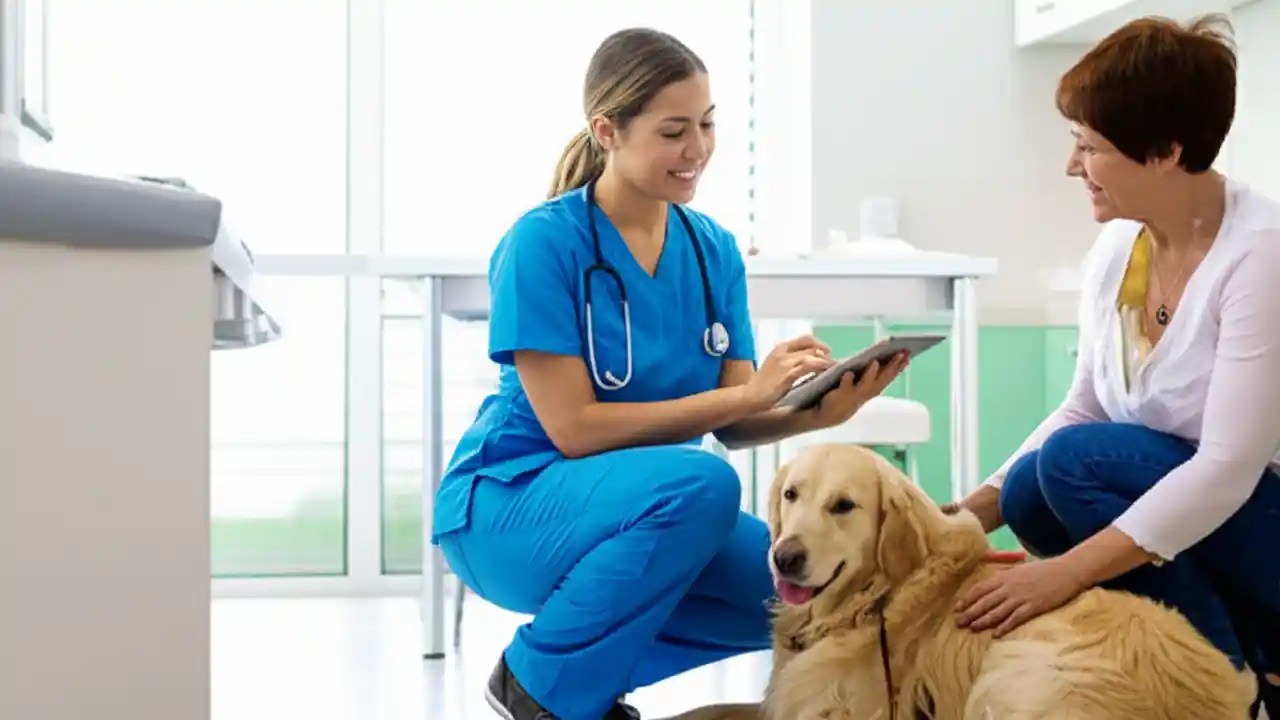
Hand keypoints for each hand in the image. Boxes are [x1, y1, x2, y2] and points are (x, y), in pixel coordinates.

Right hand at [741, 335, 833, 411]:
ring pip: (811, 355)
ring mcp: (785, 363)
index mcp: (779, 348)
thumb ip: (787, 360)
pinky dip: (819, 367)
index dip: (818, 343)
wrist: (750, 396)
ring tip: (833, 367)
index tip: (826, 351)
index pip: (804, 339)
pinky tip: (824, 372)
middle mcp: (782, 352)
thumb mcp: (774, 366)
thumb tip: (806, 359)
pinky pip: (808, 367)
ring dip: (825, 360)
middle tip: (833, 360)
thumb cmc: (762, 384)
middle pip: (810, 345)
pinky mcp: (787, 375)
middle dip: (824, 351)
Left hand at [807, 352, 907, 429]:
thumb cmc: (850, 391)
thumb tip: (884, 356)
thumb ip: (876, 370)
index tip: (909, 353)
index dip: (900, 364)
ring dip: (871, 374)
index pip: (890, 374)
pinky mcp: (840, 394)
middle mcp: (868, 391)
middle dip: (891, 365)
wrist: (832, 412)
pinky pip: (844, 388)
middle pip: (882, 377)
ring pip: (865, 383)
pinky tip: (848, 373)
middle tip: (899, 353)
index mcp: (875, 386)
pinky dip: (847, 381)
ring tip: (874, 361)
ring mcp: (855, 394)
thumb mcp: (865, 381)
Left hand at [954, 557, 1086, 636]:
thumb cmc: (1042, 569)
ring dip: (983, 621)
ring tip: (972, 628)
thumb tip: (990, 578)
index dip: (967, 599)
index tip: (957, 608)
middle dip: (970, 612)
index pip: (980, 588)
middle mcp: (1009, 586)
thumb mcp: (1019, 567)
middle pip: (985, 602)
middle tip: (958, 622)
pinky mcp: (1033, 607)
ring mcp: (1021, 597)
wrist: (1066, 571)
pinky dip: (1004, 626)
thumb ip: (1004, 573)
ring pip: (997, 611)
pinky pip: (1015, 618)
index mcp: (1004, 576)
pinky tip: (996, 634)